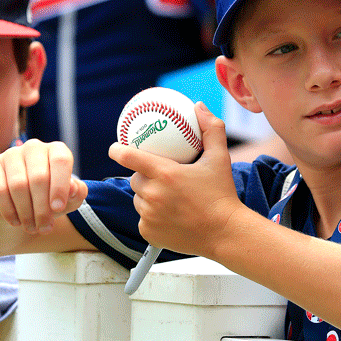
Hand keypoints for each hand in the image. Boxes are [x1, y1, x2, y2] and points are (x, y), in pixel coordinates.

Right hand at [0, 139, 87, 234]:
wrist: (18, 202)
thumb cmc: (49, 198)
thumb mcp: (68, 199)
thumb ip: (77, 193)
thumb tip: (73, 188)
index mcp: (56, 150)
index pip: (60, 161)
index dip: (60, 185)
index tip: (58, 208)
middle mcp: (34, 147)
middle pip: (39, 177)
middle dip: (42, 208)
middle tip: (44, 228)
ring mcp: (12, 154)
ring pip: (18, 185)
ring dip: (26, 212)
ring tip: (31, 228)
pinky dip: (8, 210)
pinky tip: (15, 222)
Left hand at [108, 102, 249, 259]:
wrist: (225, 234)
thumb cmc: (222, 195)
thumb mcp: (220, 158)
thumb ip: (211, 129)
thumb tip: (199, 106)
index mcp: (165, 174)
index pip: (129, 157)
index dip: (118, 150)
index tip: (115, 148)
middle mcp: (153, 195)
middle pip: (136, 179)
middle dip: (144, 176)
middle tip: (163, 178)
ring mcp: (149, 215)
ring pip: (138, 200)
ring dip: (147, 196)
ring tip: (169, 198)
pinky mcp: (148, 233)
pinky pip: (143, 219)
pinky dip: (152, 216)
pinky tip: (169, 216)